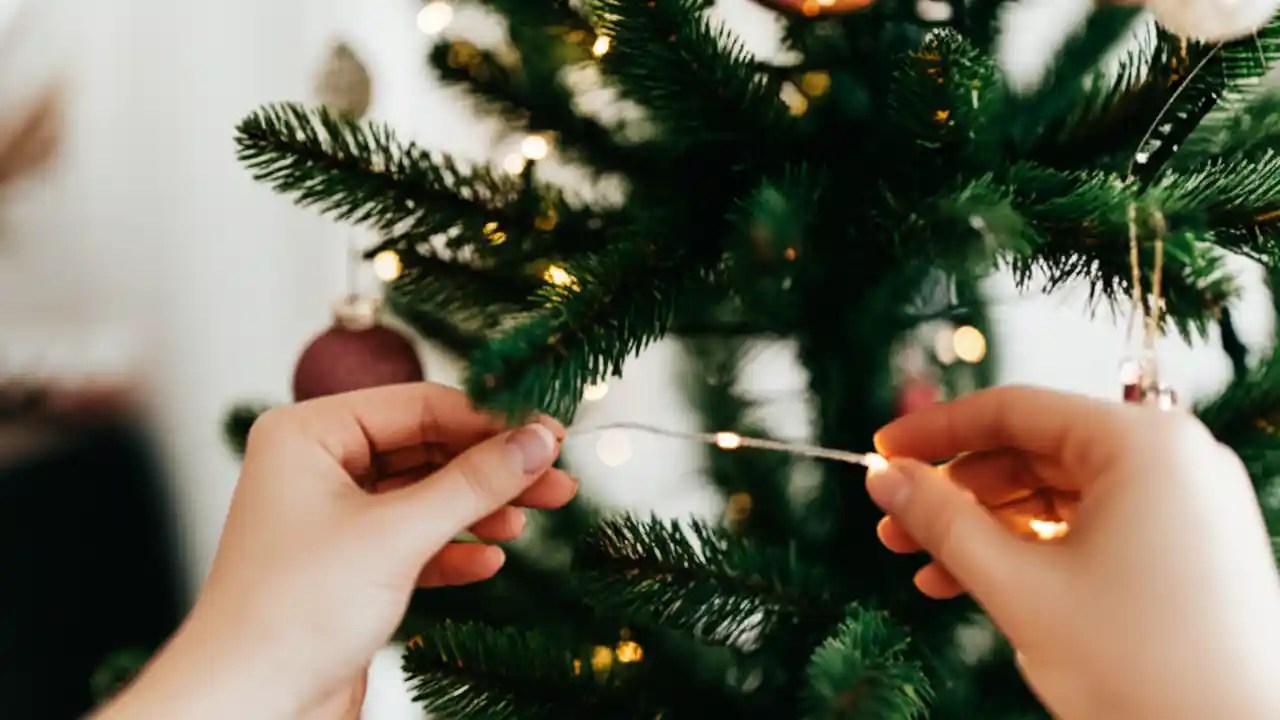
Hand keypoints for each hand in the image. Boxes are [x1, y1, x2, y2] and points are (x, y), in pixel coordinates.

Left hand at [98, 383, 575, 718]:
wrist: (247, 709)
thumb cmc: (290, 614)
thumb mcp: (397, 536)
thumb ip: (474, 483)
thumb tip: (536, 441)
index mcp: (307, 434)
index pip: (417, 406)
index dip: (488, 420)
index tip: (549, 432)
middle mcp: (318, 467)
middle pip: (428, 449)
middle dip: (492, 468)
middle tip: (556, 478)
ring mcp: (334, 518)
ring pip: (426, 495)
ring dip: (481, 508)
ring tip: (536, 517)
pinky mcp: (350, 566)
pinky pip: (415, 540)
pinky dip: (455, 548)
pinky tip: (491, 559)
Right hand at [870, 386, 1279, 719]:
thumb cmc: (1140, 668)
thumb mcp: (1019, 587)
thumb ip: (942, 520)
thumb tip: (882, 476)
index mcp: (1142, 443)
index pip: (1014, 409)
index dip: (935, 431)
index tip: (879, 452)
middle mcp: (1172, 459)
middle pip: (1034, 452)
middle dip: (955, 494)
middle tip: (892, 525)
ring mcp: (1184, 505)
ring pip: (1057, 496)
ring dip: (985, 530)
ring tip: (924, 567)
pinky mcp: (1187, 549)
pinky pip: (1090, 529)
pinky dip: (1031, 553)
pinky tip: (975, 584)